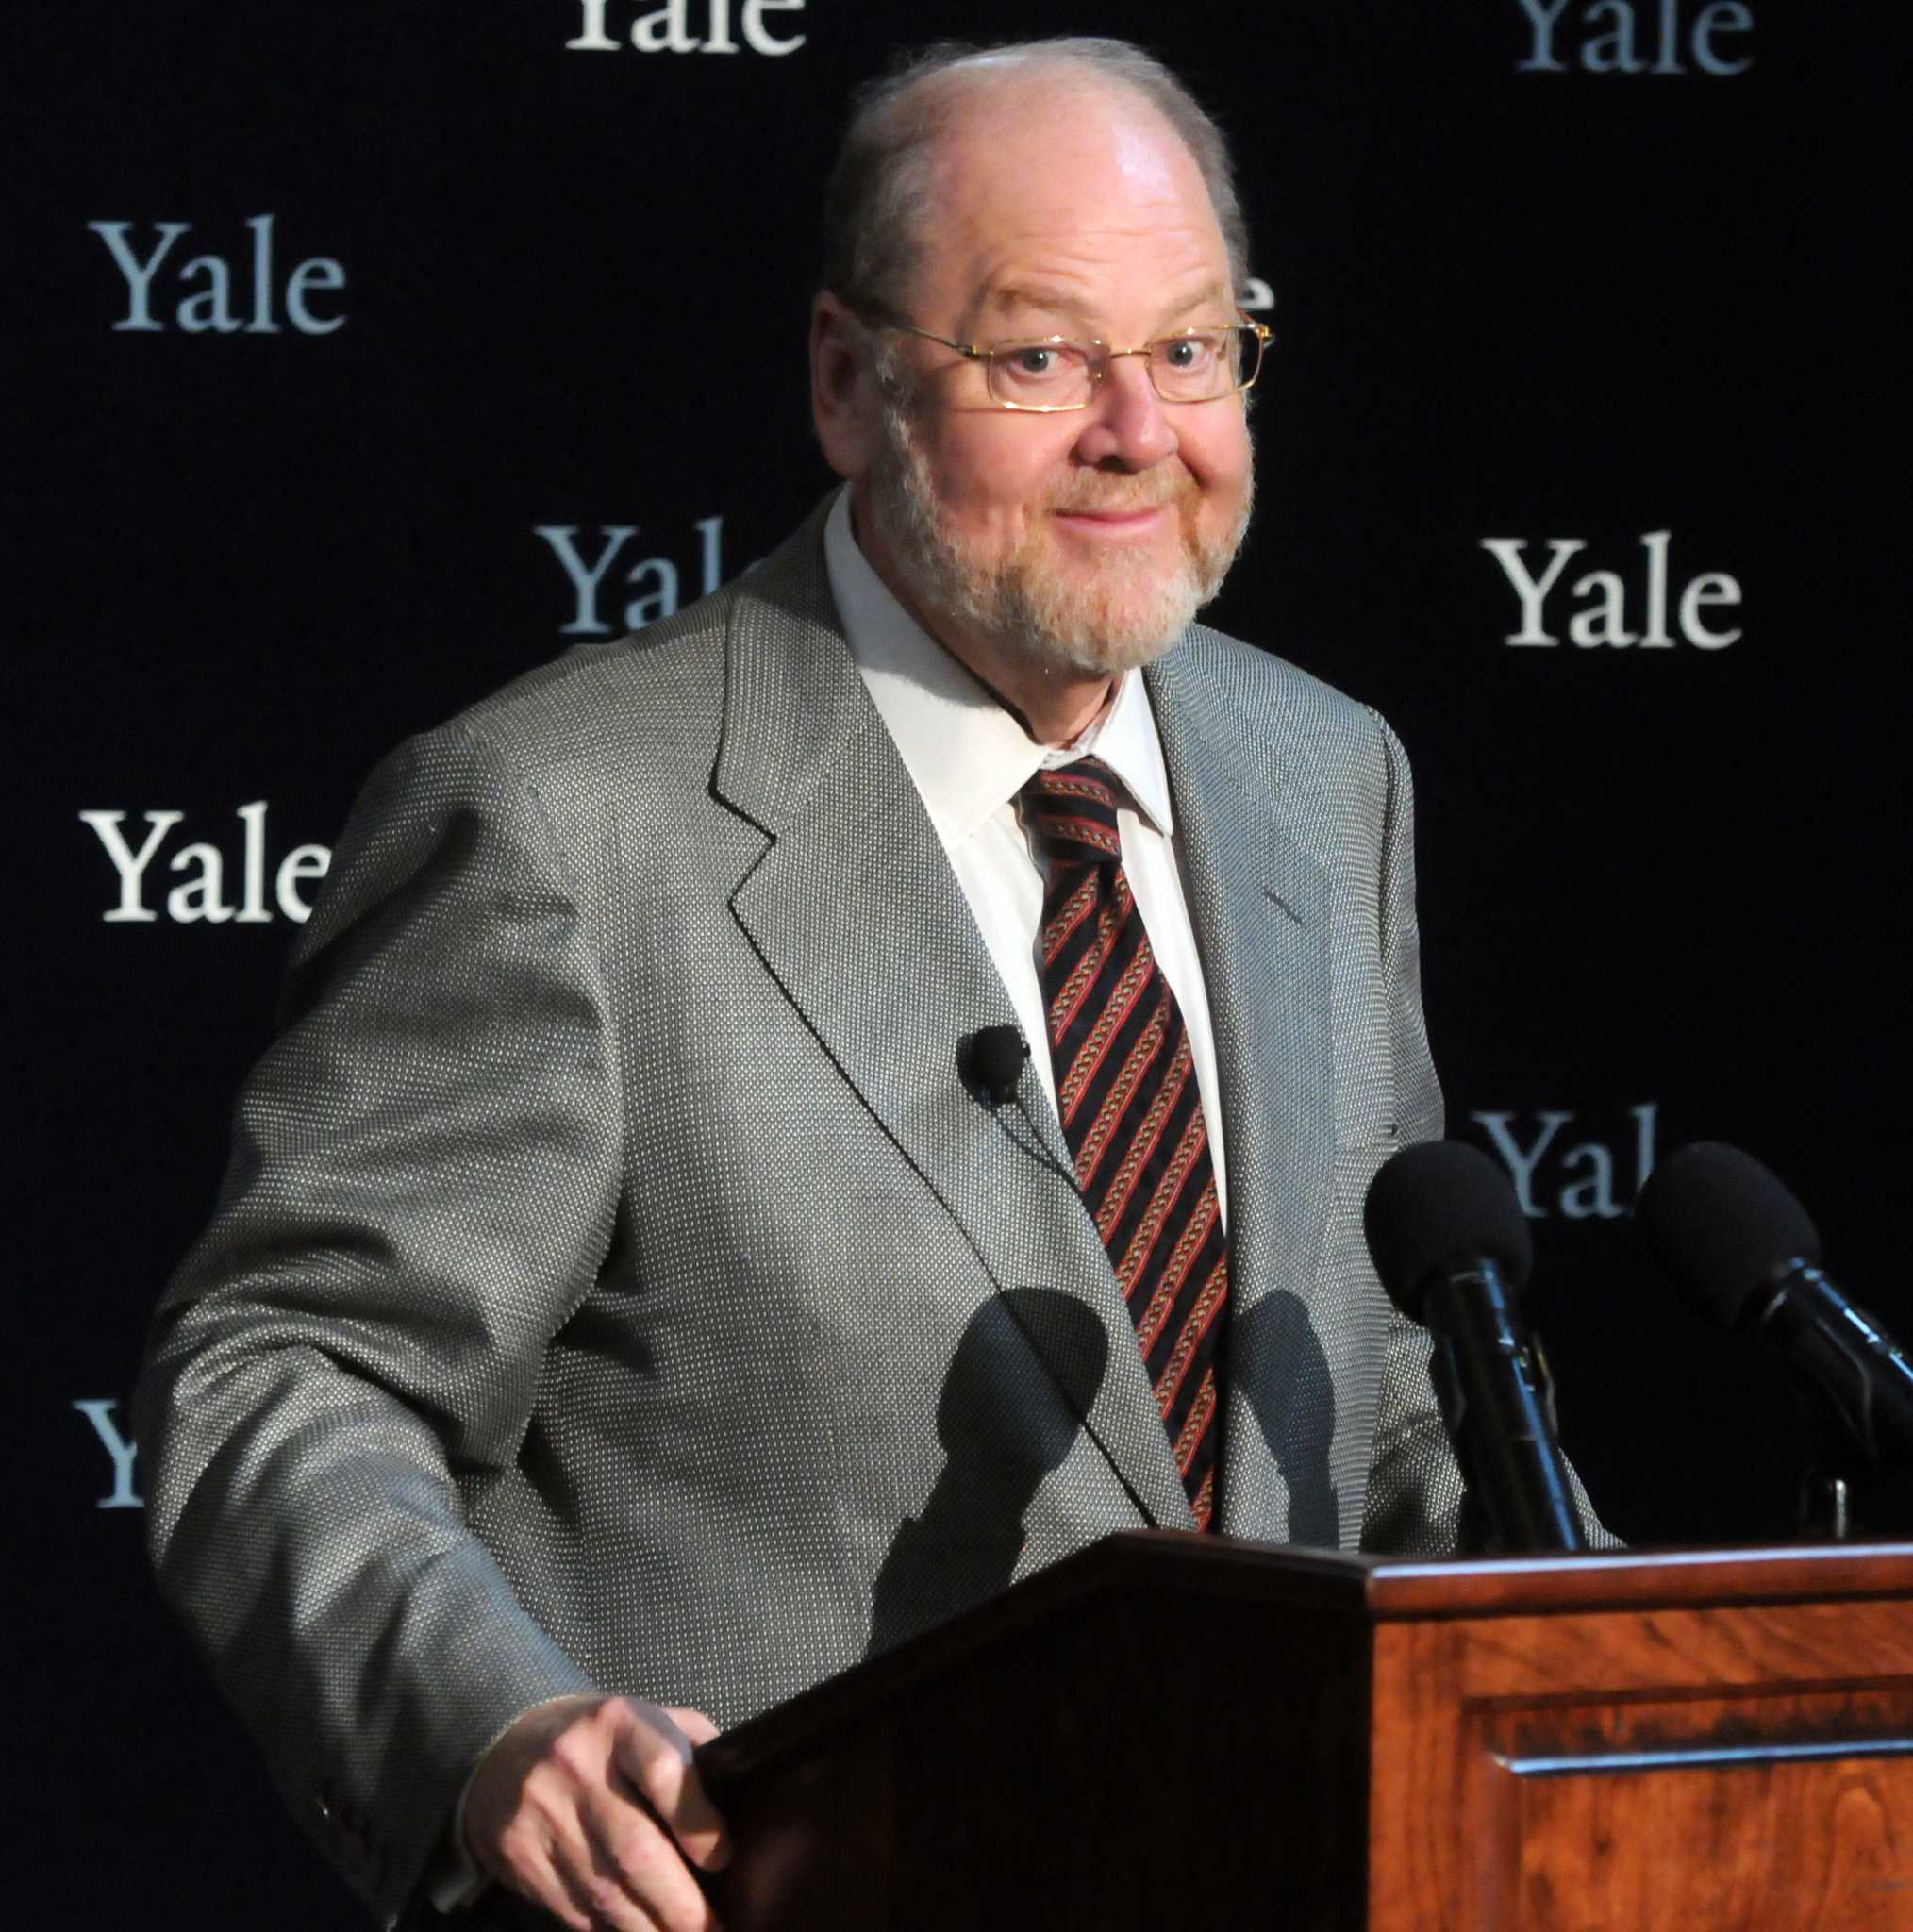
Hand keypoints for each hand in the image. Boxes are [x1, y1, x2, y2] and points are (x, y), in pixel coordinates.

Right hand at [465, 1693, 729, 1930]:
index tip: (722, 1857)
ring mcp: (544, 1815)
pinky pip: (574, 1909)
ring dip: (650, 1927)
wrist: (503, 1745)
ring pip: (605, 1890)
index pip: (665, 1770)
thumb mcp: (646, 1718)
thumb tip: (737, 1802)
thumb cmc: (599, 1737)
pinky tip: (639, 1931)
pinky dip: (611, 1929)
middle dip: (680, 1902)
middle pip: (636, 1848)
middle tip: (713, 1928)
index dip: (698, 1821)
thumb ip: (692, 1749)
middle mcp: (578, 1768)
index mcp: (619, 1723)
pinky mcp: (520, 1858)